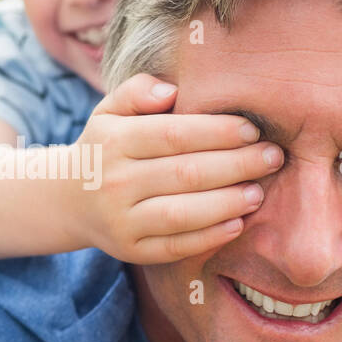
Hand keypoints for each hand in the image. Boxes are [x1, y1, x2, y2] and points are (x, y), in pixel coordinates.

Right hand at [66, 74, 281, 263]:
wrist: (68, 199)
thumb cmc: (105, 147)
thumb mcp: (109, 110)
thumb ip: (137, 90)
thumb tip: (170, 90)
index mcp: (113, 142)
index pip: (173, 134)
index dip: (217, 132)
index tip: (252, 130)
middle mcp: (114, 182)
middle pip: (185, 173)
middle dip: (236, 165)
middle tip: (273, 157)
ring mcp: (121, 220)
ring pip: (182, 213)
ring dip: (227, 203)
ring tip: (259, 191)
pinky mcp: (130, 250)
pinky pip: (175, 247)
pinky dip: (209, 237)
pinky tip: (237, 223)